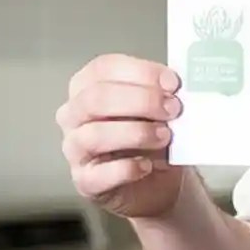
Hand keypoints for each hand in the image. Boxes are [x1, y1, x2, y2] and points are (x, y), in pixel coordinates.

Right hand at [57, 53, 186, 218]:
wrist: (157, 179)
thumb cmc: (152, 135)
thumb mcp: (158, 107)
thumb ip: (161, 93)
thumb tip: (175, 86)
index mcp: (89, 86)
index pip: (103, 68)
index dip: (140, 72)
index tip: (171, 82)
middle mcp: (74, 115)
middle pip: (96, 98)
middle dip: (141, 100)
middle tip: (172, 109)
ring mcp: (75, 149)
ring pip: (95, 134)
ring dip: (137, 133)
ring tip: (165, 136)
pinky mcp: (85, 181)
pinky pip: (99, 174)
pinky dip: (127, 168)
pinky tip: (147, 165)